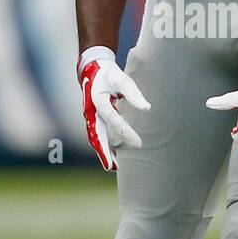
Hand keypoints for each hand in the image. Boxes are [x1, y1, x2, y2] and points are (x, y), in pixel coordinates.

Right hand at [77, 46, 149, 171]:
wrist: (92, 70)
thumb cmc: (109, 75)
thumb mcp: (121, 79)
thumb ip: (133, 93)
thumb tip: (147, 109)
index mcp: (98, 100)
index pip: (113, 119)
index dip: (125, 131)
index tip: (138, 143)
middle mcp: (91, 112)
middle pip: (97, 135)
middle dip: (105, 151)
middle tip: (116, 167)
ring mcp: (90, 118)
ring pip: (95, 139)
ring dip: (103, 153)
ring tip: (113, 168)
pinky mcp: (93, 121)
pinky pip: (97, 137)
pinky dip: (102, 148)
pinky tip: (112, 159)